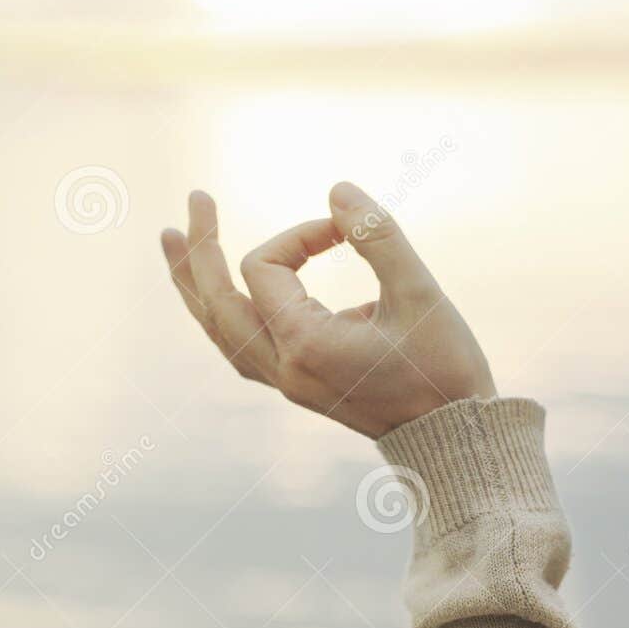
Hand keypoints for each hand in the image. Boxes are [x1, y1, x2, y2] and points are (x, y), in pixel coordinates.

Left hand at [160, 182, 495, 438]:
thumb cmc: (444, 367)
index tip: (346, 230)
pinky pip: (239, 347)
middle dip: (201, 248)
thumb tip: (336, 189)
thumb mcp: (420, 292)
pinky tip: (220, 293)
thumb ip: (378, 235)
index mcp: (305, 345)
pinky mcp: (299, 387)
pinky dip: (222, 313)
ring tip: (174, 241)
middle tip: (194, 197)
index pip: (267, 266)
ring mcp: (287, 383)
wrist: (454, 438)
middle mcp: (284, 368)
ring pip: (219, 329)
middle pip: (215, 301)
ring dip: (195, 283)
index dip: (300, 234)